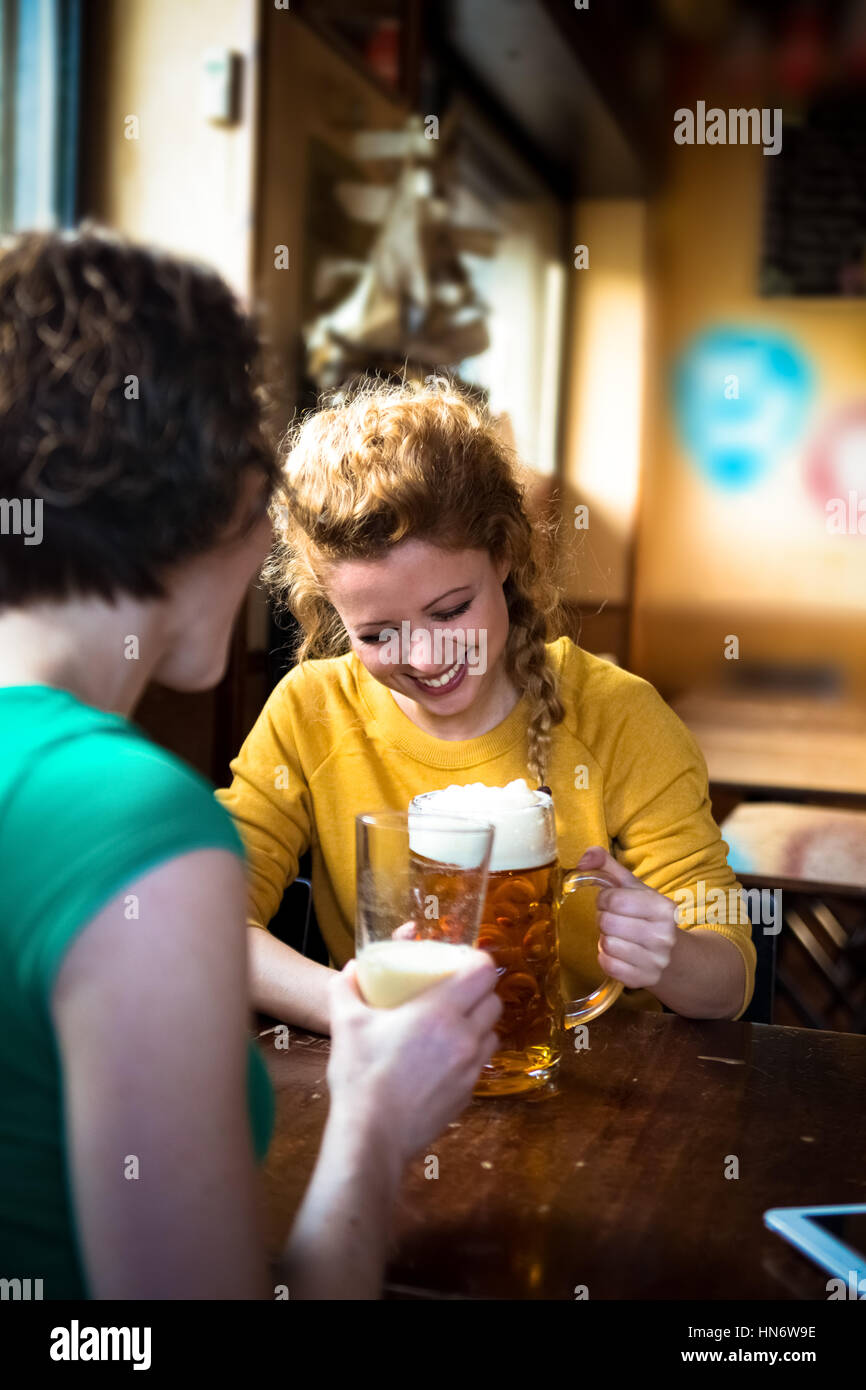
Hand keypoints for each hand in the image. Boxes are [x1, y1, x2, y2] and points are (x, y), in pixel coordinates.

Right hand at [326, 953, 501, 1165]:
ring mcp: (470, 1068)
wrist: (372, 1134)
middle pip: (493, 1000)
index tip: (462, 961)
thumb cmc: (361, 1074)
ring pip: (493, 1032)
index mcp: (439, 1011)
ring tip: (454, 1024)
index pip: (483, 972)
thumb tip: (351, 970)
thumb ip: (345, 988)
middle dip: (479, 991)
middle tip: (456, 991)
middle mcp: (464, 1036)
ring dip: (479, 1023)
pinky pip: (481, 1062)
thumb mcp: (345, 1023)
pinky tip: (446, 1058)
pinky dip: (472, 1053)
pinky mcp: (468, 1094)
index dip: (477, 960)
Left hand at [578, 846, 677, 990]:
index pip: (614, 899)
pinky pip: (607, 965)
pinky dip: (606, 957)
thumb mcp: (633, 887)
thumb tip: (584, 856)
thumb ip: (607, 865)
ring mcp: (656, 960)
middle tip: (614, 921)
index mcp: (664, 908)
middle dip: (604, 919)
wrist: (674, 956)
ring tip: (618, 936)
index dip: (604, 899)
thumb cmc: (647, 916)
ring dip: (605, 939)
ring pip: (606, 944)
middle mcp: (664, 935)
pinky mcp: (644, 979)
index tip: (610, 902)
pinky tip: (618, 952)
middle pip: (608, 923)